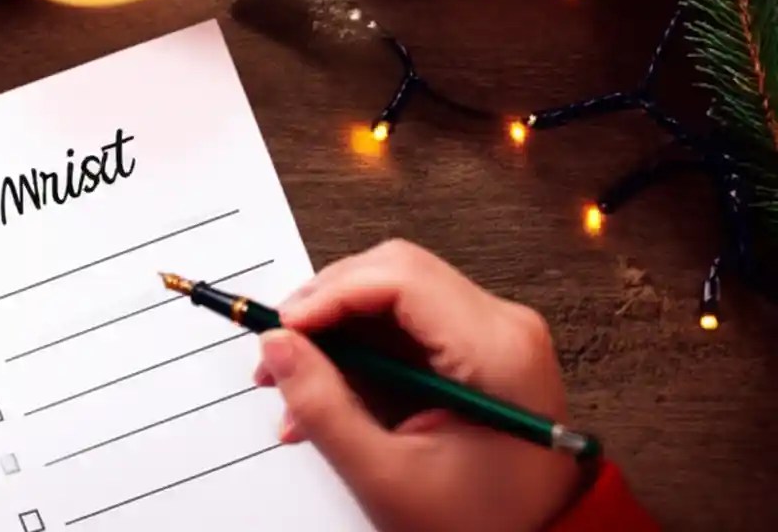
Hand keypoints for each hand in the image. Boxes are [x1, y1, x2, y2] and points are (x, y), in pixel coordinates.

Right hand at [255, 240, 580, 531]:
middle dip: (323, 308)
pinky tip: (327, 393)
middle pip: (391, 274)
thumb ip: (324, 408)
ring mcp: (490, 332)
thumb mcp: (386, 476)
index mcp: (497, 351)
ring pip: (388, 294)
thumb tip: (277, 347)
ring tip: (294, 384)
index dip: (329, 294)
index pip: (400, 278)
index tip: (283, 328)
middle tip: (278, 354)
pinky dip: (356, 349)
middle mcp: (502, 326)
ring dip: (333, 331)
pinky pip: (400, 323)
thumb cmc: (480, 523)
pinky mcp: (472, 345)